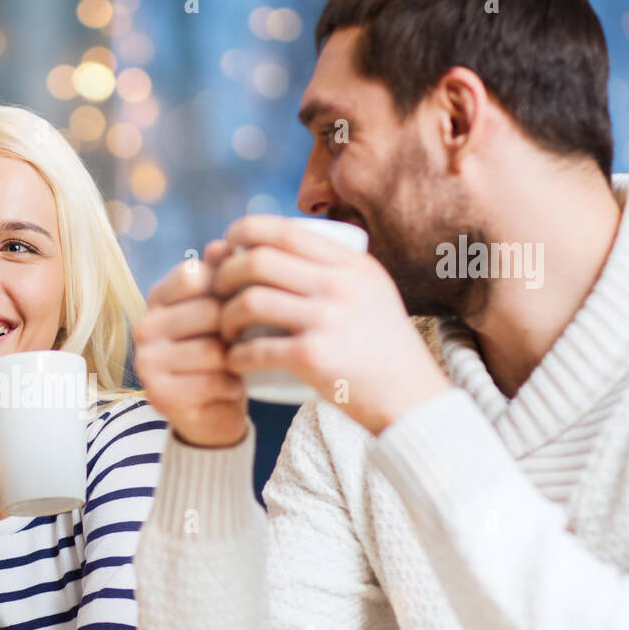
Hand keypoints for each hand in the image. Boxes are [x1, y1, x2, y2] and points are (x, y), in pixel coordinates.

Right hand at [134, 255, 248, 447]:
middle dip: (238, 328)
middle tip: (247, 343)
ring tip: (239, 366)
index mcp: (158, 298)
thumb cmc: (221, 352)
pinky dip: (233, 386)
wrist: (212, 410)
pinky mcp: (159, 394)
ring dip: (237, 360)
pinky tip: (232, 388)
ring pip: (213, 350)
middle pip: (209, 312)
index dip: (231, 290)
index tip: (242, 306)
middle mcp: (144, 327)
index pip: (197, 275)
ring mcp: (146, 362)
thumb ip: (221, 276)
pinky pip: (212, 381)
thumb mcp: (222, 309)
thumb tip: (221, 245)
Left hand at [210, 216, 448, 434]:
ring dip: (224, 317)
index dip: (244, 233)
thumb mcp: (370, 293)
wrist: (411, 399)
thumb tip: (269, 247)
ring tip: (224, 331)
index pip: (284, 231)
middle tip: (217, 295)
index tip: (227, 248)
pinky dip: (235, 356)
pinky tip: (232, 361)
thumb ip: (332, 269)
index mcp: (352, 264)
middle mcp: (341, 285)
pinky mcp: (317, 357)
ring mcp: (329, 320)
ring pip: (250, 302)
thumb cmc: (380, 348)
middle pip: (258, 261)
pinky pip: (257, 349)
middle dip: (224, 275)